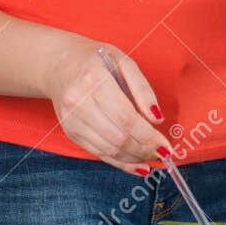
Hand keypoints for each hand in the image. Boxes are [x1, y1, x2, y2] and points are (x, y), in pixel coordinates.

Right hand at [45, 38, 170, 172]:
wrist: (59, 65)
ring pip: (108, 150)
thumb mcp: (124, 62)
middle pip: (117, 137)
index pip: (126, 118)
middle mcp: (78, 103)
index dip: (148, 136)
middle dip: (144, 150)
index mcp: (94, 80)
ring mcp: (72, 120)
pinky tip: (136, 163)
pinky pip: (98, 153)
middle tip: (162, 153)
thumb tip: (156, 118)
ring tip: (152, 157)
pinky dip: (119, 162)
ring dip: (134, 158)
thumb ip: (142, 89)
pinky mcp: (70, 132)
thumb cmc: (96, 61)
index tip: (166, 145)